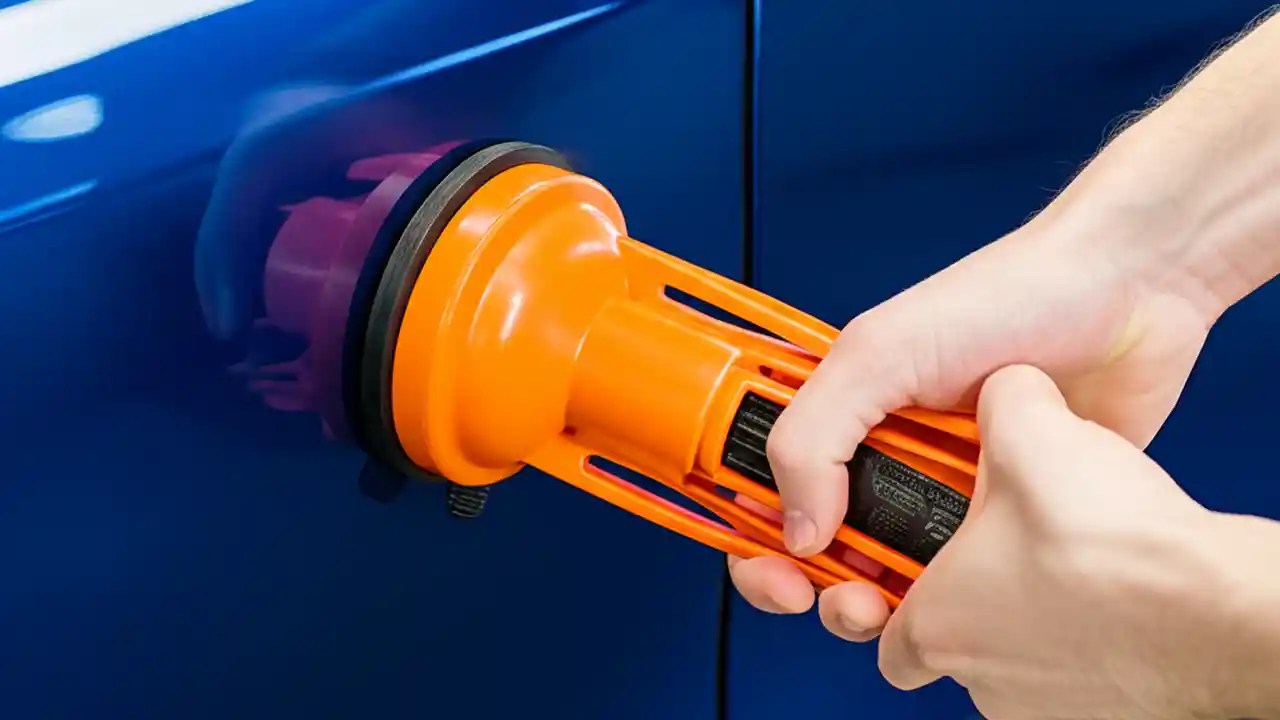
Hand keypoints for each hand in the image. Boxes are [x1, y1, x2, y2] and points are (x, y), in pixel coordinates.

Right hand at [729, 211, 1216, 633]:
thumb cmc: (1006, 296)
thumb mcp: (880, 354)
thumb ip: (814, 437)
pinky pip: (962, 580)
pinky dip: (949, 601)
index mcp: (841, 410)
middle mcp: (884, 453)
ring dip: (874, 601)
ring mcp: (943, 489)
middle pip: (819, 541)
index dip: (749, 526)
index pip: (765, 479)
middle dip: (808, 580)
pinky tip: (957, 593)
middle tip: (824, 593)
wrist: (1126, 295)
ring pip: (886, 572)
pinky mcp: (1002, 518)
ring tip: (886, 603)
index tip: (757, 558)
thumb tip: (793, 530)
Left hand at [876, 365, 1235, 718]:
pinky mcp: (1105, 702)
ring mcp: (1045, 700)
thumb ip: (994, 397)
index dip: (880, 587)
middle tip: (985, 537)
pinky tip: (1100, 568)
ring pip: (1009, 647)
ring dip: (1021, 599)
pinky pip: (1071, 659)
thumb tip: (1004, 383)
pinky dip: (1078, 620)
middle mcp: (982, 678)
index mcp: (937, 626)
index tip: (895, 553)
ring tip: (1053, 543)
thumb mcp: (1028, 429)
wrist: (1220, 606)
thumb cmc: (1109, 542)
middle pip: (945, 634)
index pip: (877, 627)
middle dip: (960, 584)